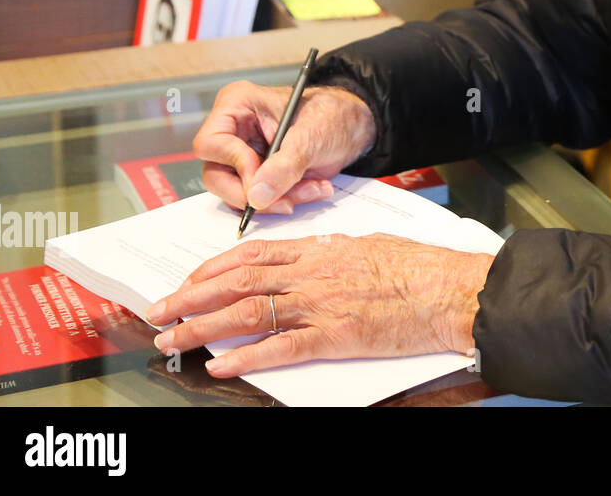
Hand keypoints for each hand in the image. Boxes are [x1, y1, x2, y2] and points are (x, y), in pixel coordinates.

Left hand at [145, 234, 494, 376]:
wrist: (451, 288)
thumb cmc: (421, 267)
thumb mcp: (370, 245)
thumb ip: (334, 253)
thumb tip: (311, 257)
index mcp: (321, 249)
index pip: (253, 254)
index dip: (213, 267)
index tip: (188, 278)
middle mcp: (313, 274)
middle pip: (238, 282)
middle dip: (191, 296)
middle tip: (159, 309)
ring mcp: (322, 304)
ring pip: (248, 313)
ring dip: (203, 326)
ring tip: (173, 339)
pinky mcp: (336, 336)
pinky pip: (282, 347)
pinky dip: (247, 357)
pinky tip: (221, 364)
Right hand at [192, 80, 376, 213]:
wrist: (354, 128)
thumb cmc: (332, 116)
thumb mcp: (311, 136)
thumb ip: (284, 166)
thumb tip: (256, 196)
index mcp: (236, 106)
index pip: (210, 144)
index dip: (234, 165)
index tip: (263, 179)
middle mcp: (233, 132)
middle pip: (216, 176)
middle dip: (255, 194)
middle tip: (288, 200)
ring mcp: (242, 156)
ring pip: (238, 194)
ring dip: (277, 200)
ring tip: (313, 187)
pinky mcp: (257, 176)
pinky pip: (257, 200)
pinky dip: (285, 201)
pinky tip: (312, 188)